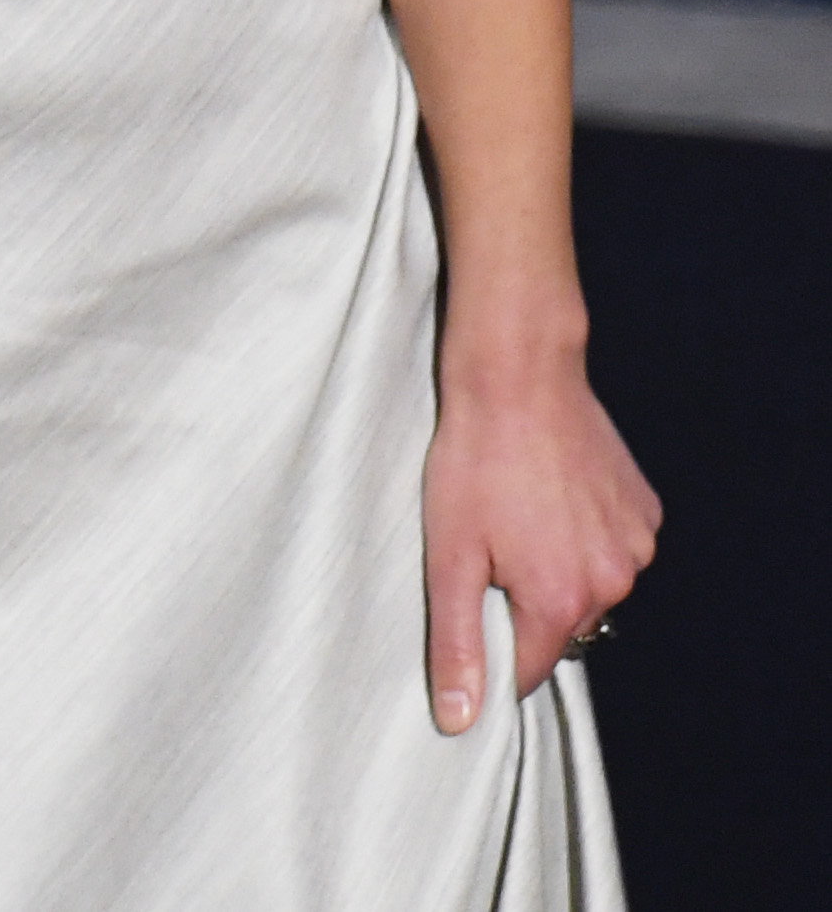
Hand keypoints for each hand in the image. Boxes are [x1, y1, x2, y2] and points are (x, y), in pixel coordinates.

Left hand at [422, 344, 657, 731]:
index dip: (492, 646)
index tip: (472, 605)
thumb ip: (455, 642)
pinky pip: (613, 547)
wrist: (517, 372)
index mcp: (562, 601)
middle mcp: (613, 583)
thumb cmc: (472, 457)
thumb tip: (458, 721)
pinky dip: (586, 535)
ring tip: (522, 509)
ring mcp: (635, 545)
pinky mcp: (645, 512)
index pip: (526, 669)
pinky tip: (554, 493)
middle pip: (561, 627)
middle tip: (491, 543)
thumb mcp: (448, 552)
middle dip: (526, 603)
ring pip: (591, 587)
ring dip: (559, 567)